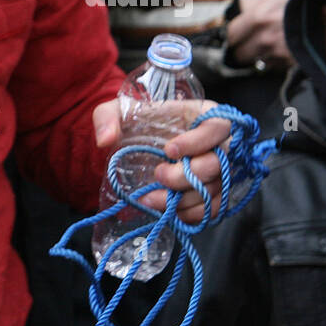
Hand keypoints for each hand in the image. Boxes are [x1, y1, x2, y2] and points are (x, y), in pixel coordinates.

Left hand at [93, 98, 231, 222]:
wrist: (142, 144)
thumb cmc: (139, 121)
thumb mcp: (120, 111)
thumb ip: (107, 117)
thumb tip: (105, 140)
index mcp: (206, 116)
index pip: (217, 127)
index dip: (197, 142)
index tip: (169, 150)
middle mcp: (220, 144)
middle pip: (217, 164)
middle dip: (185, 175)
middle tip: (158, 175)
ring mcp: (220, 171)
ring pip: (213, 190)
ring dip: (182, 200)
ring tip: (151, 198)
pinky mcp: (215, 193)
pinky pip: (212, 209)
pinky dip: (189, 214)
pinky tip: (166, 210)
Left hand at [226, 0, 325, 68]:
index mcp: (259, 19)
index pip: (232, 36)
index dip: (234, 32)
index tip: (239, 28)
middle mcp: (268, 39)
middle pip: (241, 54)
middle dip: (243, 46)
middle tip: (250, 37)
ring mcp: (283, 53)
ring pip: (259, 61)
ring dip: (260, 53)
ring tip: (270, 40)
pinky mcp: (297, 61)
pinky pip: (279, 66)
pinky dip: (278, 59)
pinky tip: (285, 46)